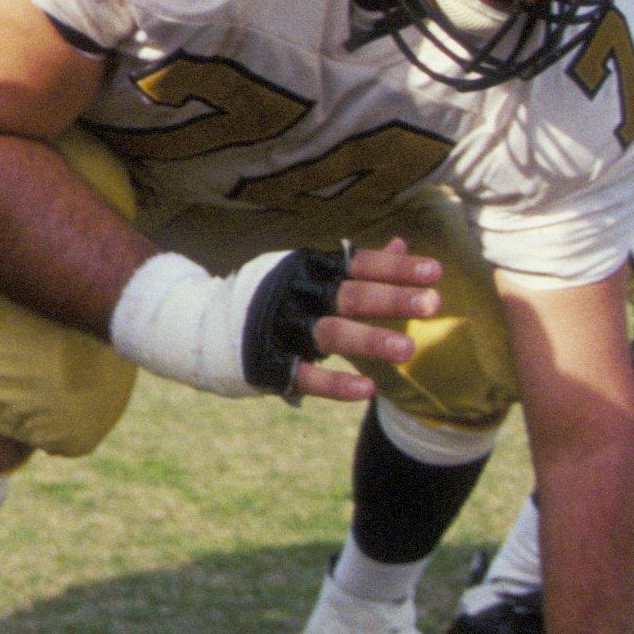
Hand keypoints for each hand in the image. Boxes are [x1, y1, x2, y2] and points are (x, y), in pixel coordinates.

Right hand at [106, 239, 439, 402]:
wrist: (197, 325)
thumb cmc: (270, 297)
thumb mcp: (310, 272)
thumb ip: (358, 265)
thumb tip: (403, 242)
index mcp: (309, 267)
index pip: (360, 264)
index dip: (397, 267)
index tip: (436, 271)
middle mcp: (296, 294)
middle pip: (350, 294)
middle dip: (392, 298)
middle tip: (433, 304)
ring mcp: (281, 329)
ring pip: (330, 332)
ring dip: (371, 339)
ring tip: (408, 350)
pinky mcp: (268, 363)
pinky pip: (305, 374)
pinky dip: (335, 383)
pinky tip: (366, 390)